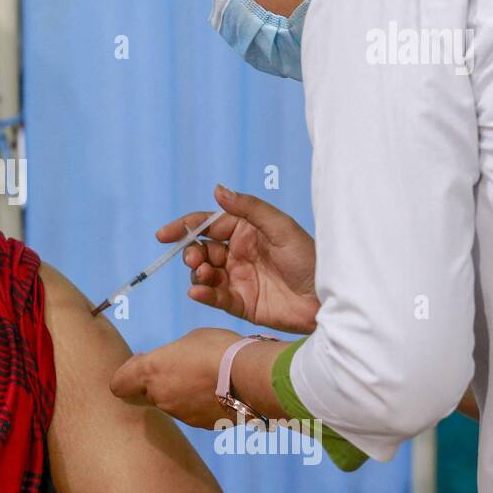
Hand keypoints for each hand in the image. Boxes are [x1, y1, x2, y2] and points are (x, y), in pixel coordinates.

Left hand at [110, 328, 241, 428]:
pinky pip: (194, 413)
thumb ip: (171, 356)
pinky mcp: (200, 425)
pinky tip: (219, 391)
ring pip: (172, 404)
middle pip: (149, 393)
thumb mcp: (188, 341)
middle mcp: (160, 396)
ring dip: (182, 394)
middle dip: (160, 382)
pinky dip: (200, 405)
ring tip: (207, 378)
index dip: (128, 374)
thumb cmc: (218, 348)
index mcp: (150, 371)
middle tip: (183, 367)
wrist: (250, 376)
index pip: (118, 385)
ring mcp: (180, 414)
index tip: (143, 363)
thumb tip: (171, 364)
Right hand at [165, 185, 318, 333]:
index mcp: (247, 231)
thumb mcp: (281, 227)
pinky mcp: (241, 304)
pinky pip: (215, 297)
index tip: (164, 235)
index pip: (208, 225)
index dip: (185, 228)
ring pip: (204, 274)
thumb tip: (218, 189)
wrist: (328, 299)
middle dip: (191, 253)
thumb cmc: (311, 259)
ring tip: (205, 274)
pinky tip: (198, 291)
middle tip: (195, 258)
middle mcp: (239, 254)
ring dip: (197, 272)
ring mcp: (239, 279)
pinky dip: (203, 294)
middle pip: (202, 250)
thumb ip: (248, 208)